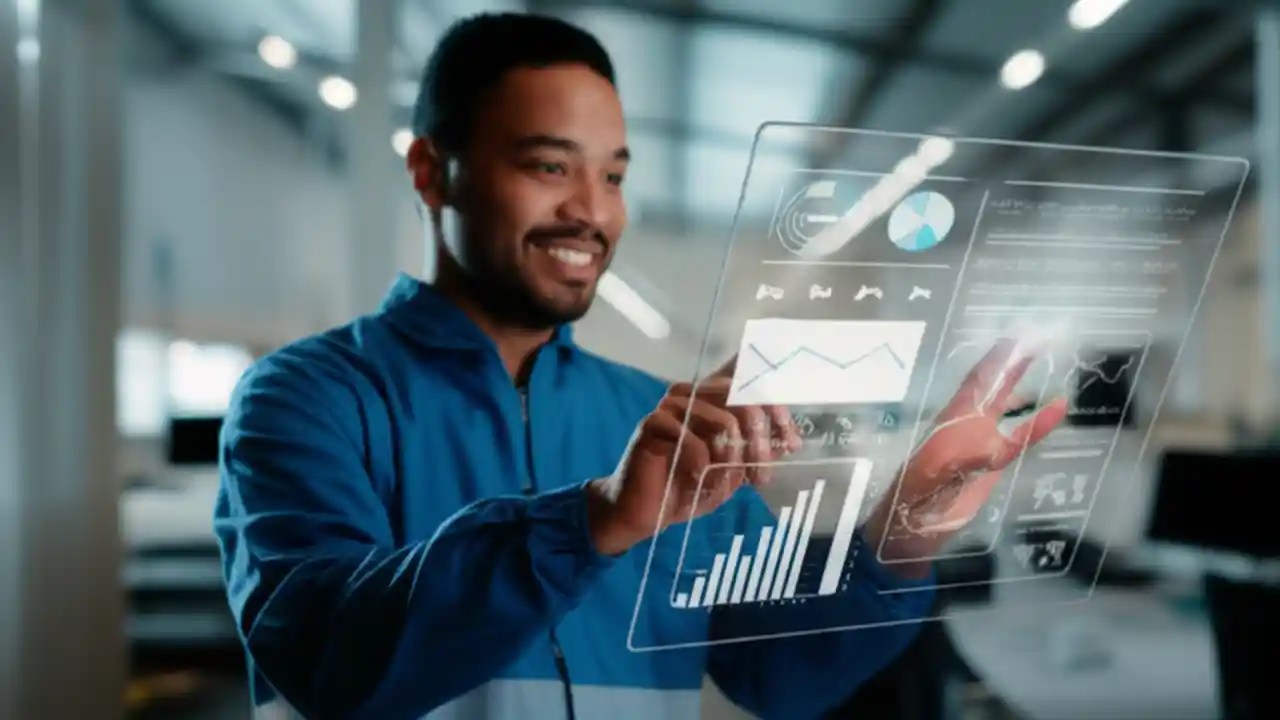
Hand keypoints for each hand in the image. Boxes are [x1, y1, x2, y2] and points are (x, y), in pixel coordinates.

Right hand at [587, 358, 802, 555]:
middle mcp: (693, 392)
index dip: (777, 410)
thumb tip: (793, 441)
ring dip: (736, 457)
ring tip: (732, 482)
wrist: (643, 512)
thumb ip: (757, 452)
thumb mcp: (733, 471)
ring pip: (725, 420)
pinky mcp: (653, 423)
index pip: (753, 386)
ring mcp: (672, 405)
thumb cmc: (687, 487)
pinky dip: (705, 467)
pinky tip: (699, 481)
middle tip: (762, 474)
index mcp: (712, 397)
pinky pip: (695, 441)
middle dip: (761, 442)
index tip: (792, 442)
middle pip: (745, 400)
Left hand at [865, 338, 1067, 572]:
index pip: (980, 379)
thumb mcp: (930, 472)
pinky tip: (1059, 408)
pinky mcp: (992, 464)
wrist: (912, 527)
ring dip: (1021, 383)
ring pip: (1005, 404)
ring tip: (1041, 359)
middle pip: (994, 383)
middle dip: (1013, 360)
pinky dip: (1040, 422)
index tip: (1020, 333)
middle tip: (1037, 335)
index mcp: (953, 418)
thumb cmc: (916, 497)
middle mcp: (967, 423)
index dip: (998, 357)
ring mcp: (980, 442)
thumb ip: (956, 457)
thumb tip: (992, 444)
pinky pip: (1021, 437)